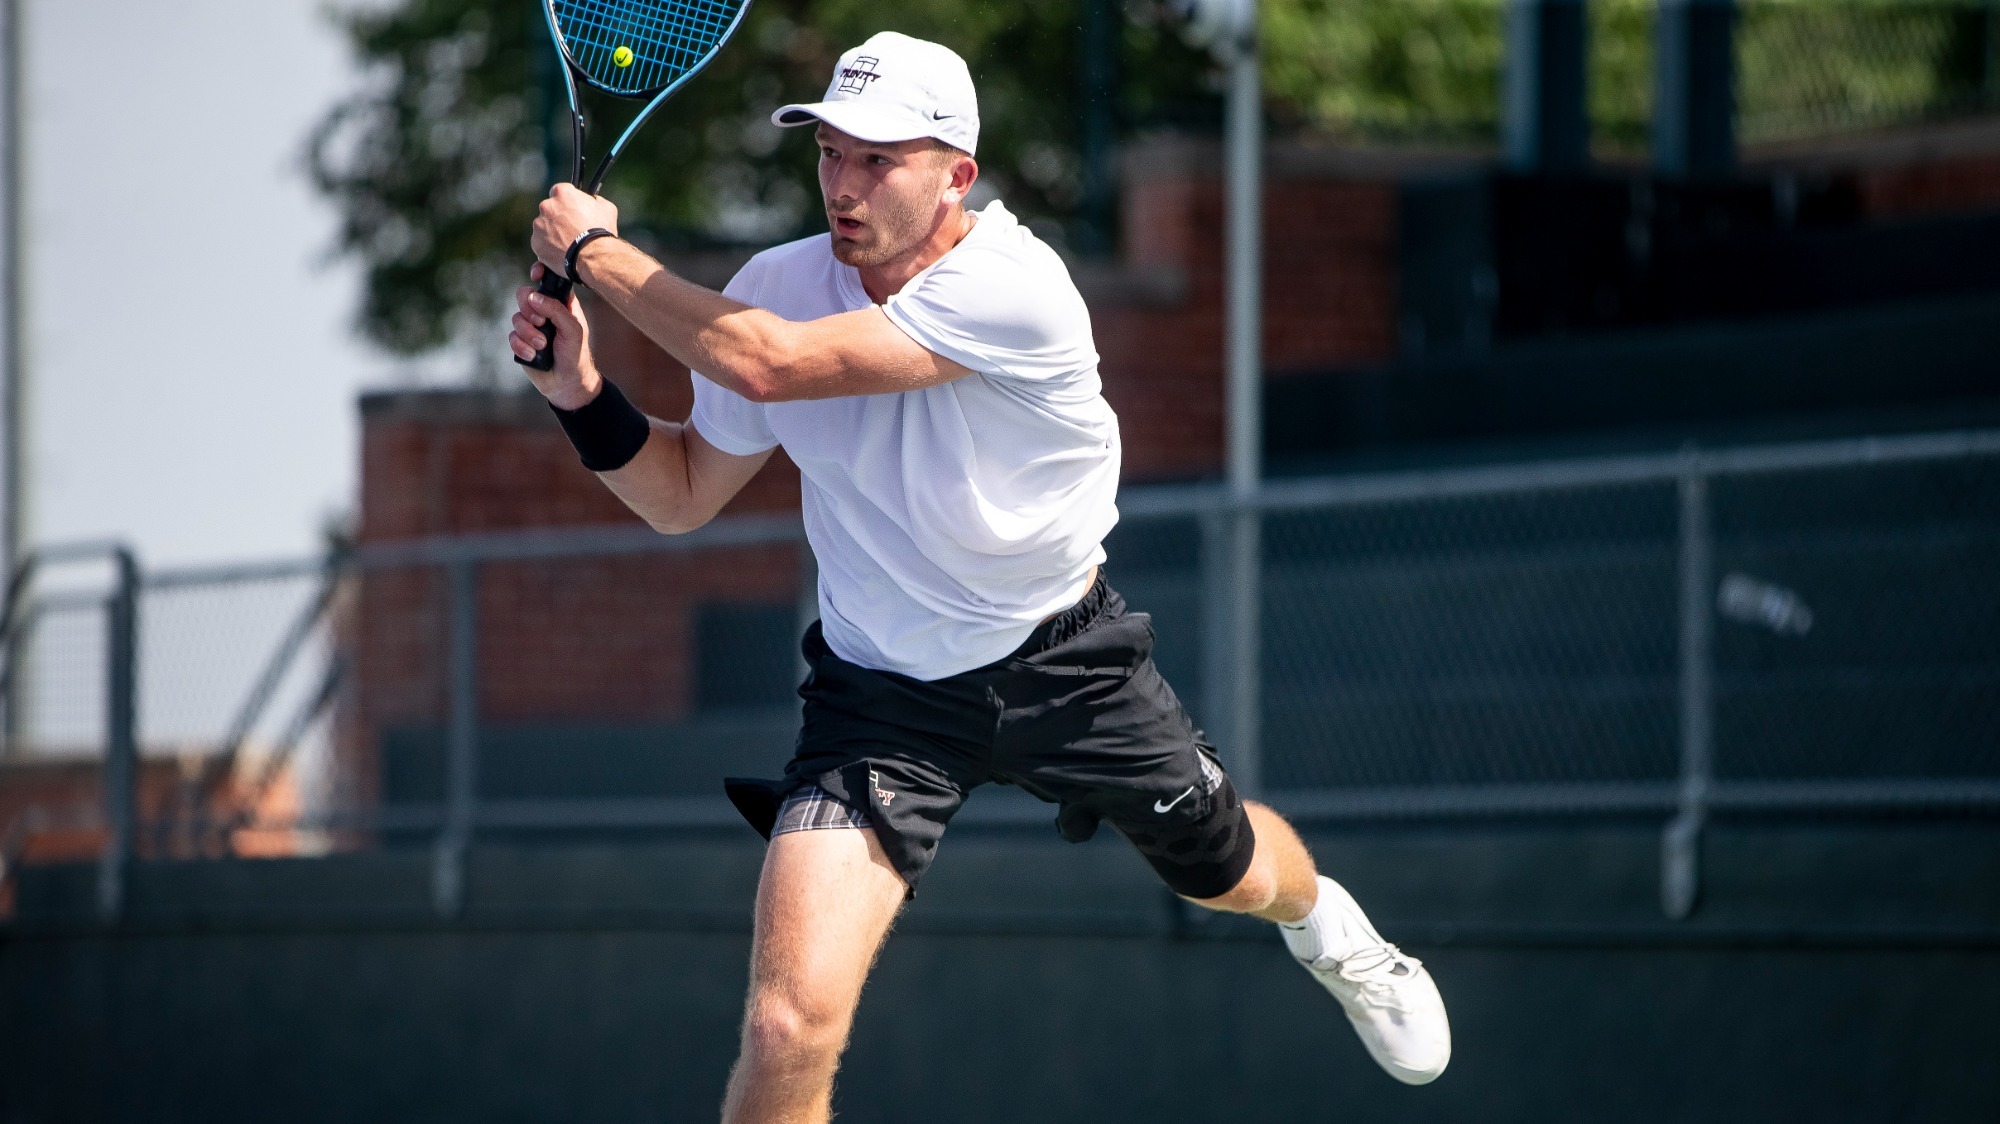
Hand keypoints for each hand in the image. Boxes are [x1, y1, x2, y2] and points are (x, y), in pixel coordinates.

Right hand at [509, 263, 600, 408]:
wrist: (566, 383)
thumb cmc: (575, 354)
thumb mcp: (573, 329)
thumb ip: (556, 310)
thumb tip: (533, 297)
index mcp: (560, 303)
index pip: (547, 280)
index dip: (538, 271)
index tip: (535, 275)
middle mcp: (544, 311)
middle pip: (523, 295)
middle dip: (529, 310)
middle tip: (541, 323)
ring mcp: (530, 326)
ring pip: (516, 318)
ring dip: (529, 333)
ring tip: (543, 346)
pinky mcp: (520, 341)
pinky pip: (512, 337)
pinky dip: (522, 346)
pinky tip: (534, 356)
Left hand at [531, 184, 619, 278]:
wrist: (594, 257)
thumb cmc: (600, 231)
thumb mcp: (607, 208)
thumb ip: (595, 201)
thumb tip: (594, 201)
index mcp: (562, 193)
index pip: (560, 191)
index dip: (567, 201)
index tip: (573, 209)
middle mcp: (546, 206)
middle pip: (550, 209)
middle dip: (559, 217)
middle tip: (572, 228)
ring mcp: (539, 225)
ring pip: (544, 227)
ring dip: (553, 232)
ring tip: (569, 243)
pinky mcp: (536, 243)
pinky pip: (541, 243)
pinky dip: (549, 247)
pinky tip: (563, 252)